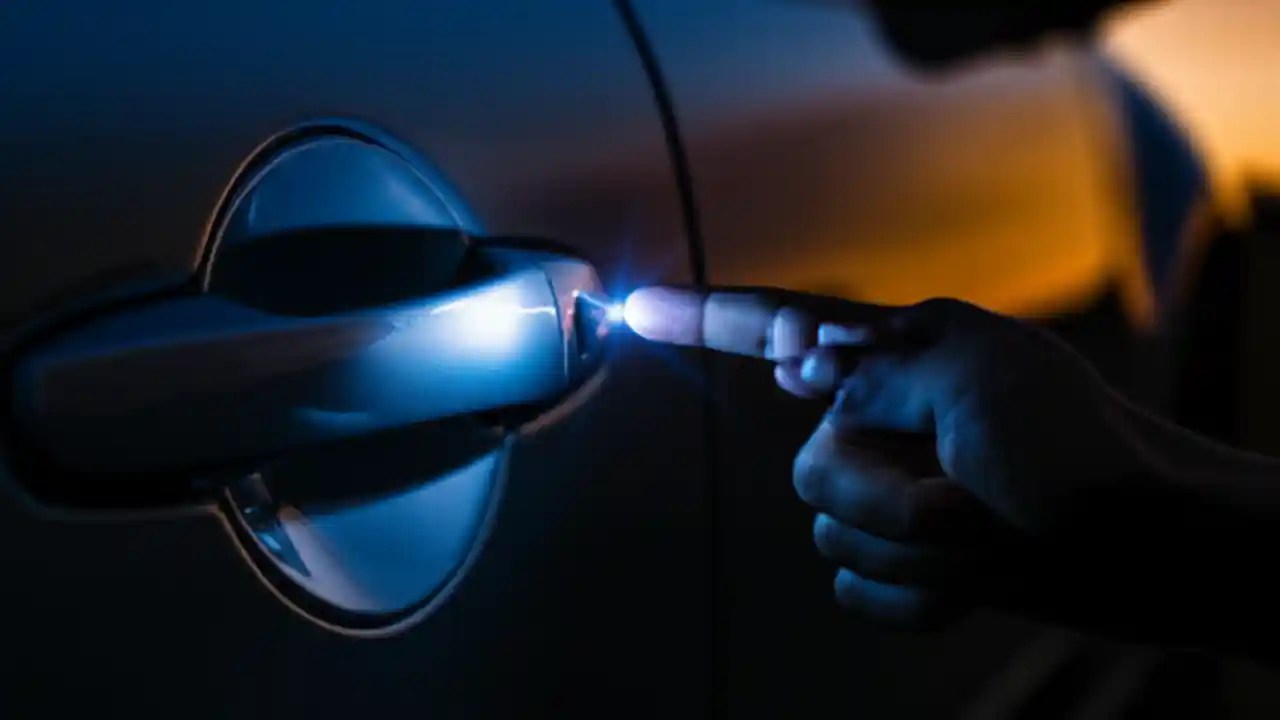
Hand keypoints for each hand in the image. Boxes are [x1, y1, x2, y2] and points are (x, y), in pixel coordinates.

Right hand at [625, 287, 1279, 653]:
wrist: (1151, 552)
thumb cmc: (1081, 456)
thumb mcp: (977, 379)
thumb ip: (873, 364)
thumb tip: (798, 361)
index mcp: (899, 355)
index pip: (780, 328)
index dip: (703, 319)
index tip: (635, 310)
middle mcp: (887, 420)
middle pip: (809, 465)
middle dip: (885, 497)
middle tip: (968, 499)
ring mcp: (897, 493)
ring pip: (833, 535)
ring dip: (915, 551)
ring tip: (991, 537)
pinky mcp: (907, 560)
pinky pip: (856, 589)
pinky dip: (914, 597)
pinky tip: (973, 581)